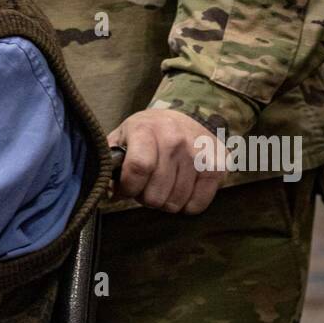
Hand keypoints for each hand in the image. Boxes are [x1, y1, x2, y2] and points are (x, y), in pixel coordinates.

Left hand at [107, 109, 223, 213]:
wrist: (186, 117)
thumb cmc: (149, 132)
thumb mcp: (123, 136)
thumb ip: (110, 162)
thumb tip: (106, 193)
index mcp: (146, 129)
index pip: (138, 168)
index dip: (128, 188)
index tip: (126, 189)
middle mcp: (175, 139)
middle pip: (155, 193)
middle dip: (146, 197)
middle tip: (147, 186)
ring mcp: (199, 153)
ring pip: (175, 202)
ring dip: (166, 201)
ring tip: (164, 185)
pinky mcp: (217, 166)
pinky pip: (197, 205)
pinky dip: (187, 205)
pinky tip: (182, 189)